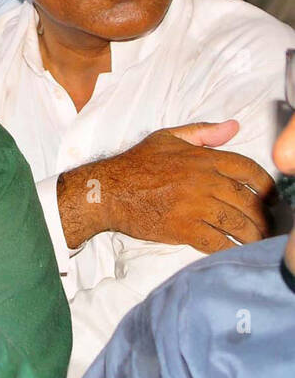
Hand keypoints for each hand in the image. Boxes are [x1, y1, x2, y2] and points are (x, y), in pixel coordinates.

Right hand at [58, 120, 274, 252]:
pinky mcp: (184, 229)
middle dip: (263, 217)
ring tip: (257, 241)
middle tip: (267, 226)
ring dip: (253, 236)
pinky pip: (218, 242)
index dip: (267, 187)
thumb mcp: (167, 138)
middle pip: (249, 202)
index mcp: (204, 159)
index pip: (249, 171)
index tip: (270, 198)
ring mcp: (195, 206)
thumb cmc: (134, 164)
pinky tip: (235, 251)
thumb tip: (233, 126)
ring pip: (238, 224)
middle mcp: (204, 181)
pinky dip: (231, 248)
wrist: (106, 191)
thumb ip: (202, 132)